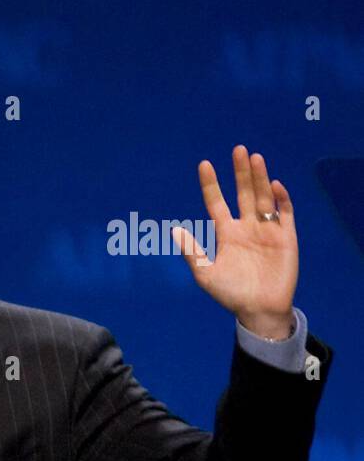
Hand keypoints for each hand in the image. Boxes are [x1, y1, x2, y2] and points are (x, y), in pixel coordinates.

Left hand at [173, 145, 297, 338]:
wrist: (258, 310)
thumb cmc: (230, 294)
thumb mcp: (205, 274)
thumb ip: (192, 252)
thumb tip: (174, 230)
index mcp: (226, 233)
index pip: (217, 202)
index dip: (211, 184)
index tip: (204, 164)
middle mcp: (246, 227)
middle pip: (243, 193)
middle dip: (241, 172)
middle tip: (237, 150)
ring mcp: (267, 230)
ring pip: (263, 197)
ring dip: (260, 178)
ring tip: (255, 158)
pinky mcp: (286, 236)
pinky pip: (284, 213)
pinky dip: (280, 199)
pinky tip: (274, 186)